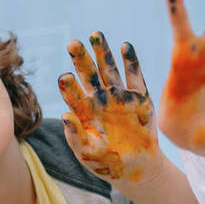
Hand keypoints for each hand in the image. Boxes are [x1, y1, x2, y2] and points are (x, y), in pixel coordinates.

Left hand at [59, 33, 157, 181]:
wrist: (136, 169)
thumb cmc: (107, 163)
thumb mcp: (87, 154)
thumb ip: (75, 136)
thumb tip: (64, 114)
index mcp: (84, 112)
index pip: (73, 94)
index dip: (68, 86)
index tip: (64, 77)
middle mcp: (100, 100)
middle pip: (89, 75)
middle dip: (81, 59)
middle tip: (72, 43)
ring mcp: (120, 97)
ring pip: (109, 70)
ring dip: (102, 52)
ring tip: (95, 34)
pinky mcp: (140, 97)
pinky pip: (135, 76)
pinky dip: (131, 61)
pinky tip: (125, 46)